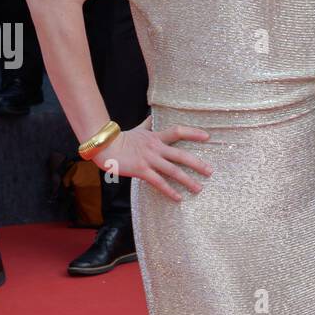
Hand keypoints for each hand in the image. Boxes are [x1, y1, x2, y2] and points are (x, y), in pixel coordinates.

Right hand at [95, 118, 213, 200]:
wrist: (104, 146)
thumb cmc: (121, 139)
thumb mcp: (137, 130)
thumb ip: (147, 125)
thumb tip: (152, 116)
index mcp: (156, 137)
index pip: (178, 131)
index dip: (193, 133)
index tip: (207, 136)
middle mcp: (155, 148)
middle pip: (181, 155)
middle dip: (197, 164)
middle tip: (210, 172)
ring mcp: (149, 159)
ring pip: (173, 170)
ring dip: (187, 180)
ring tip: (198, 188)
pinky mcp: (141, 170)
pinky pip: (159, 182)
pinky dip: (170, 191)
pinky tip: (178, 198)